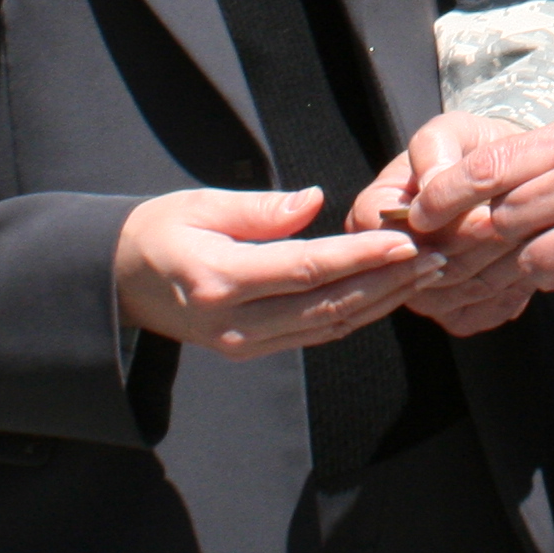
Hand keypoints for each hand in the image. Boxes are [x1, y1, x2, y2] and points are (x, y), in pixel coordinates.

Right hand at [115, 186, 435, 359]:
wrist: (117, 283)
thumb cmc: (156, 232)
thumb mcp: (199, 204)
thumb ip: (260, 209)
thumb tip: (314, 201)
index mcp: (219, 279)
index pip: (305, 270)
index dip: (359, 257)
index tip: (404, 242)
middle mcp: (234, 323)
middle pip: (326, 306)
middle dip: (386, 283)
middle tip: (436, 258)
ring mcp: (242, 345)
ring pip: (327, 327)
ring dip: (380, 302)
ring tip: (425, 274)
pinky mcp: (250, 351)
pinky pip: (313, 335)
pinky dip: (355, 316)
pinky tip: (387, 294)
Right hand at [357, 113, 536, 337]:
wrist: (511, 178)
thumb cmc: (473, 150)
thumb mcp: (452, 131)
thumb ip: (433, 149)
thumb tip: (428, 189)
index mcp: (372, 215)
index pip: (388, 236)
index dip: (440, 229)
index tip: (485, 216)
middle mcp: (387, 262)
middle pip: (422, 270)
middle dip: (475, 249)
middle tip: (520, 229)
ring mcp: (420, 294)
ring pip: (452, 296)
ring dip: (494, 271)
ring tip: (530, 244)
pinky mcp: (453, 314)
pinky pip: (473, 314)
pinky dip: (504, 294)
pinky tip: (528, 268)